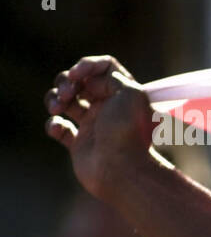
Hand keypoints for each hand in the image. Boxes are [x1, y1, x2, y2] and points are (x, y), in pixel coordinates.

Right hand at [44, 56, 155, 200]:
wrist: (121, 170)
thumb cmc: (126, 132)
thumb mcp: (130, 94)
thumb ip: (113, 78)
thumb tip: (92, 80)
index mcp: (122, 95)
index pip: (104, 68)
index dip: (88, 66)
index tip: (77, 75)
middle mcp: (108, 108)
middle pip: (80, 82)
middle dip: (66, 82)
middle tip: (67, 94)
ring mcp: (93, 126)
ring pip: (65, 101)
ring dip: (54, 99)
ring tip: (57, 109)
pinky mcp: (80, 144)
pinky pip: (59, 128)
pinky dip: (53, 124)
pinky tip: (58, 128)